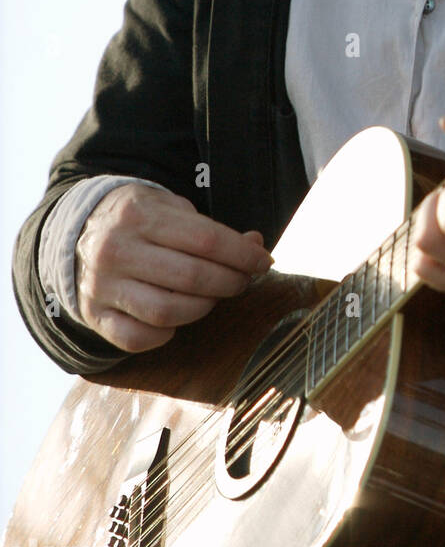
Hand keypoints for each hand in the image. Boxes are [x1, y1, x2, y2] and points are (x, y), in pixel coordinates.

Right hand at [75, 183, 272, 351]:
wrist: (78, 232)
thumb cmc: (139, 220)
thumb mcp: (171, 208)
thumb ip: (211, 229)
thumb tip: (256, 245)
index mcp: (139, 214)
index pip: (206, 240)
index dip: (243, 254)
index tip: (264, 261)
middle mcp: (116, 249)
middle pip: (192, 278)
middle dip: (230, 282)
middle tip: (243, 281)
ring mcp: (102, 285)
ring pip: (167, 312)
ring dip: (203, 309)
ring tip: (213, 297)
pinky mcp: (94, 315)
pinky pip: (136, 338)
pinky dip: (164, 334)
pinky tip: (176, 320)